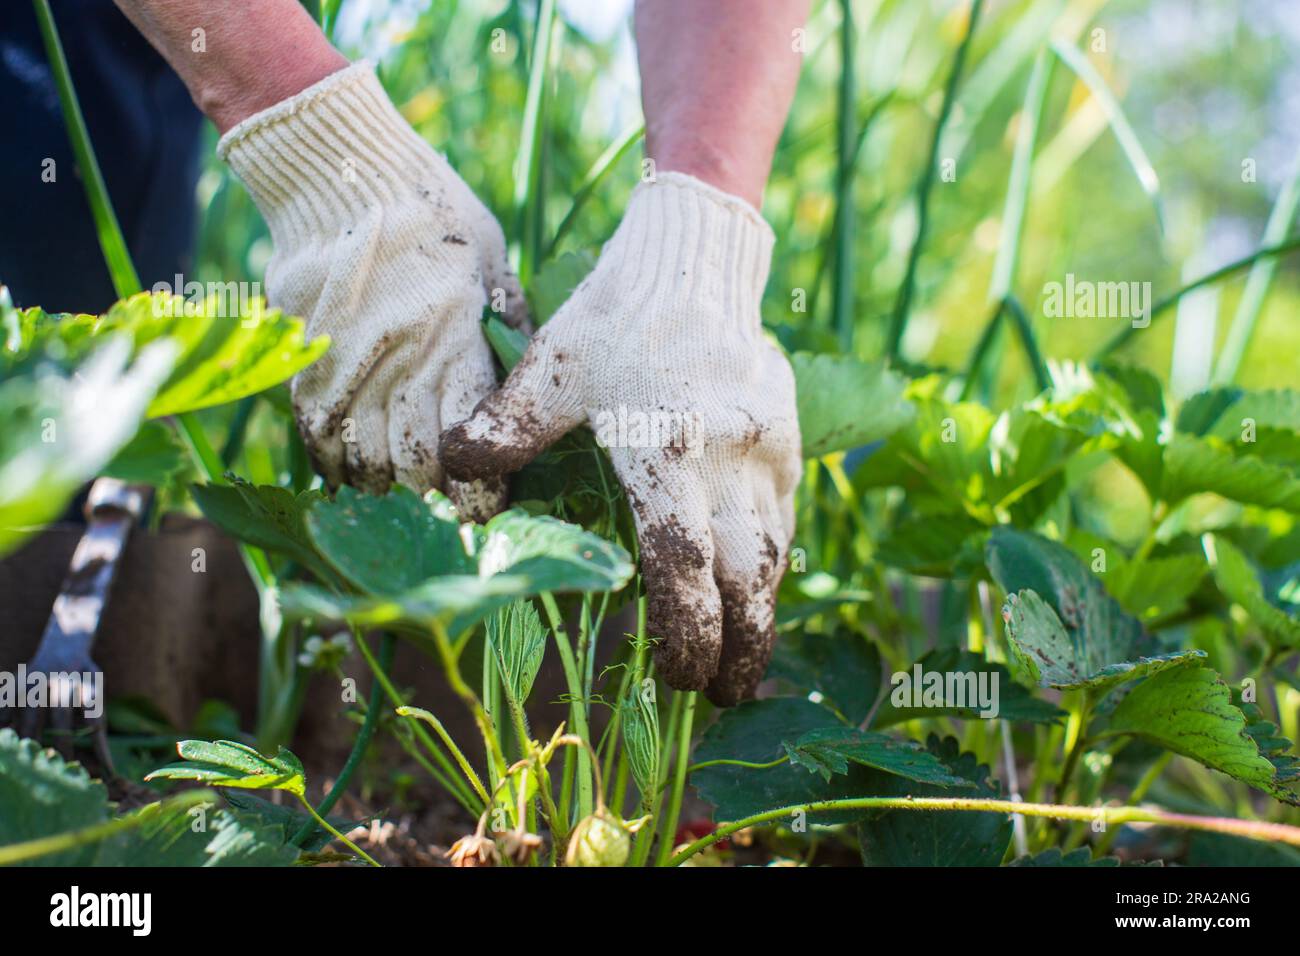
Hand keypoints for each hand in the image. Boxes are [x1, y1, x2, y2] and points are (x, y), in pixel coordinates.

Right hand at [218, 63, 525, 517]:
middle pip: (414, 464)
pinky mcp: (303, 360)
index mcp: (454, 339)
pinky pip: (317, 435)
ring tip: (400, 493)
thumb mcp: (491, 265)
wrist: (342, 175)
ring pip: (363, 458)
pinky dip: (336, 463)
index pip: (468, 443)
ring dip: (384, 485)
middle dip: (433, 496)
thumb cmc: (434, 214)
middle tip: (444, 506)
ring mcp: (345, 364)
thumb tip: (523, 390)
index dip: (478, 489)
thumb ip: (505, 331)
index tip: (484, 504)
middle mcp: (399, 360)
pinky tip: (353, 473)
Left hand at [440, 173, 800, 704]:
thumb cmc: (617, 316)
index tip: (678, 675)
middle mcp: (728, 459)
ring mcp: (767, 451)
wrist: (696, 261)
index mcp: (666, 449)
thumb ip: (507, 425)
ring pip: (774, 554)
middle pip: (747, 576)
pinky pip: (785, 518)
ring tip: (744, 663)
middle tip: (721, 697)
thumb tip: (454, 472)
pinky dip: (769, 564)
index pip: (682, 561)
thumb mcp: (553, 366)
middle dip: (740, 644)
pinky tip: (754, 588)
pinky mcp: (787, 440)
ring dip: (761, 613)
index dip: (684, 628)